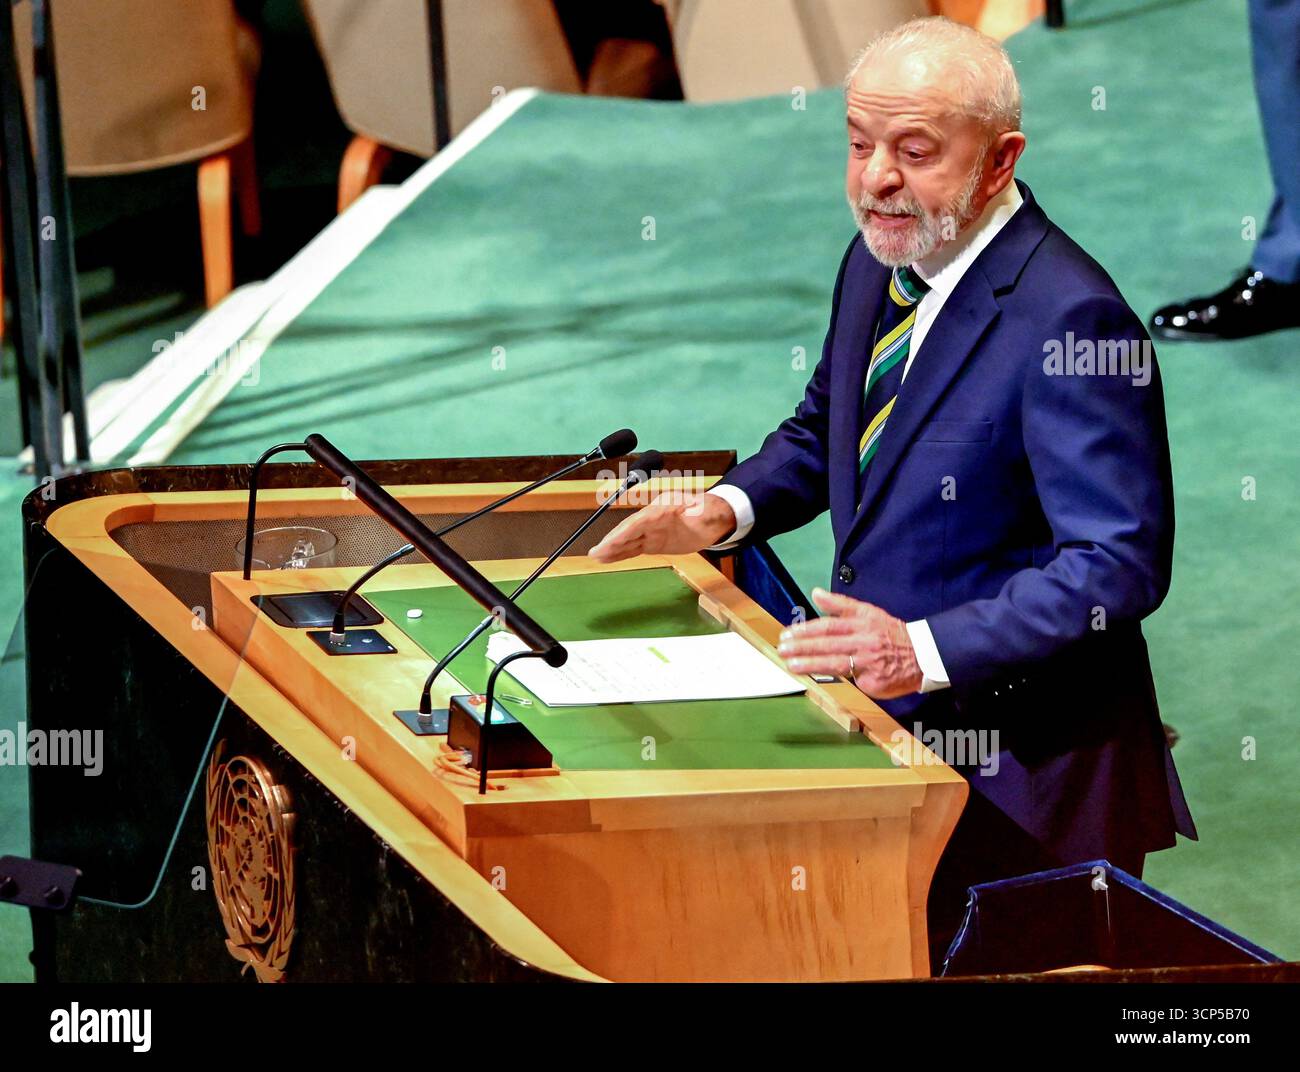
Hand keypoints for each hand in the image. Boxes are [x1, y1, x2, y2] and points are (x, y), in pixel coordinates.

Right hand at [588, 491, 736, 562]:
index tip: (612, 540)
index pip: (641, 521)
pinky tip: (608, 558)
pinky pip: (634, 547)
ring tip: (596, 556)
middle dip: (612, 540)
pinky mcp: (653, 541)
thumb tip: (693, 511)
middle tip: (596, 552)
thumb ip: (699, 511)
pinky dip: (621, 553)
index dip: (625, 531)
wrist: (713, 517)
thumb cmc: (711, 512)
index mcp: (663, 508)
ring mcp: (651, 530)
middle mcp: (653, 517)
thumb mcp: (708, 510)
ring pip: (629, 539)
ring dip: (612, 548)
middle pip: (629, 529)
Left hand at [776, 587, 921, 698]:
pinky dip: (837, 679)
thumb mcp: (868, 612)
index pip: (828, 626)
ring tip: (791, 665)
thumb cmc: (890, 634)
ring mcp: (869, 662)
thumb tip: (816, 592)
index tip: (788, 635)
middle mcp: (864, 641)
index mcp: (861, 623)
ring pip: (835, 663)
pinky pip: (853, 681)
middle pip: (828, 644)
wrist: (923, 654)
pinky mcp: (875, 682)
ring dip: (810, 664)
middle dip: (802, 647)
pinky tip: (816, 678)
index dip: (806, 630)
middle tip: (783, 649)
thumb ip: (840, 605)